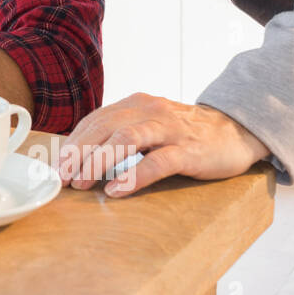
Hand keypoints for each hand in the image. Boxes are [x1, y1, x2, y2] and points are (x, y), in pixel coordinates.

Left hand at [56, 93, 269, 196]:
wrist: (237, 131)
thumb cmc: (185, 134)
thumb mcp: (149, 126)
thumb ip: (120, 135)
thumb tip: (80, 157)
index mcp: (135, 104)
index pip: (94, 120)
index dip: (72, 143)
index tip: (56, 167)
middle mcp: (149, 111)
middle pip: (104, 127)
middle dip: (77, 153)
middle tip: (62, 178)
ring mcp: (170, 129)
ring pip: (126, 139)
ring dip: (99, 162)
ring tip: (82, 183)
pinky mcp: (190, 150)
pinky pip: (158, 161)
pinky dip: (134, 175)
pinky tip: (117, 190)